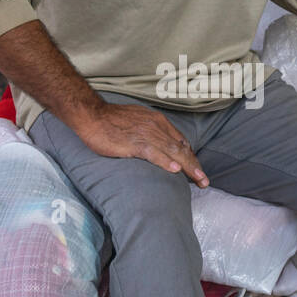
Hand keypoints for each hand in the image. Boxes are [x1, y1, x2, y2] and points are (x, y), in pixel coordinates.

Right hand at [72, 102, 208, 186]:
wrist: (91, 115)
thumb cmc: (111, 121)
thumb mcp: (138, 122)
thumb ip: (152, 133)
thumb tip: (162, 147)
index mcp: (158, 122)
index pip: (180, 142)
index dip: (191, 157)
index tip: (197, 171)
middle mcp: (156, 127)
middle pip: (181, 149)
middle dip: (194, 166)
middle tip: (204, 181)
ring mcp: (146, 134)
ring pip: (172, 151)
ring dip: (188, 167)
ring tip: (198, 180)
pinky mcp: (134, 143)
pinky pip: (153, 153)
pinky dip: (165, 162)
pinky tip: (175, 170)